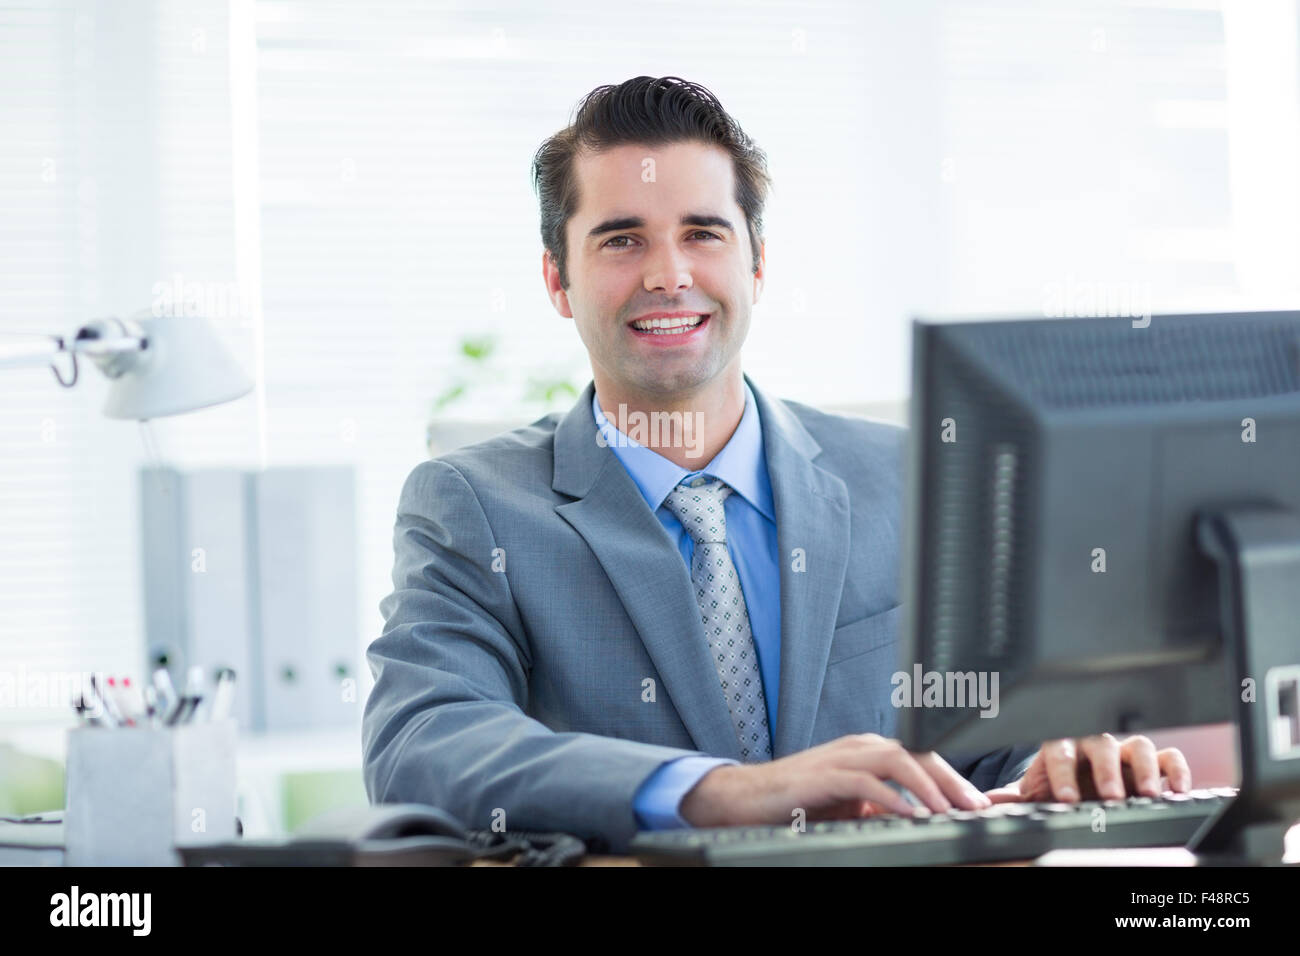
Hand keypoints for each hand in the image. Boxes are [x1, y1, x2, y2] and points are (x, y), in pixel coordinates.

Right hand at [679, 733, 991, 827]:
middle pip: (914, 752)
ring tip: (949, 810)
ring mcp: (841, 758)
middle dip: (949, 778)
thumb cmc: (797, 800)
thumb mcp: (848, 804)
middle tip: (974, 805)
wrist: (747, 797)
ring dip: (927, 785)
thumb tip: (915, 817)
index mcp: (867, 751)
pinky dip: (891, 798)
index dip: (949, 777)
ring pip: (896, 759)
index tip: (973, 802)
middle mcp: (858, 747)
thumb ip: (880, 805)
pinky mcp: (824, 775)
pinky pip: (865, 782)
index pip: (918, 756)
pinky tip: (909, 814)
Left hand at [984, 733, 1191, 803]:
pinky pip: (1168, 757)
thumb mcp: (1034, 792)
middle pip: (1101, 744)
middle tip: (1110, 796)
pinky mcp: (1151, 764)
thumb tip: (986, 802)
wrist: (1078, 786)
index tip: (1066, 798)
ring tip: (1146, 794)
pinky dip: (1175, 769)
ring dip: (1144, 769)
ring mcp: (1124, 752)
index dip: (1063, 772)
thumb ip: (1014, 797)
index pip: (1060, 750)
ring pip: (1138, 745)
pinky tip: (1177, 789)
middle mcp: (1094, 745)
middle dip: (1106, 770)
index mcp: (1061, 747)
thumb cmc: (1057, 787)